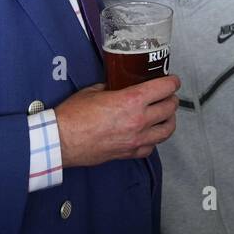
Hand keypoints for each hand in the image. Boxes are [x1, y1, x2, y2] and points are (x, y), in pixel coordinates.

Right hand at [54, 76, 180, 167]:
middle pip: (170, 108)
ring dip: (169, 120)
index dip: (172, 82)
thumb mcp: (94, 90)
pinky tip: (149, 134)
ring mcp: (136, 139)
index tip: (172, 80)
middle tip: (167, 95)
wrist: (60, 141)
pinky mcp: (128, 153)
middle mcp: (139, 120)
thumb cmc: (73, 116)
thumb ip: (112, 87)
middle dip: (171, 99)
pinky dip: (154, 140)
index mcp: (132, 100)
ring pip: (167, 130)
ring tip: (165, 115)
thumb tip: (118, 86)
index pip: (165, 88)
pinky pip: (151, 147)